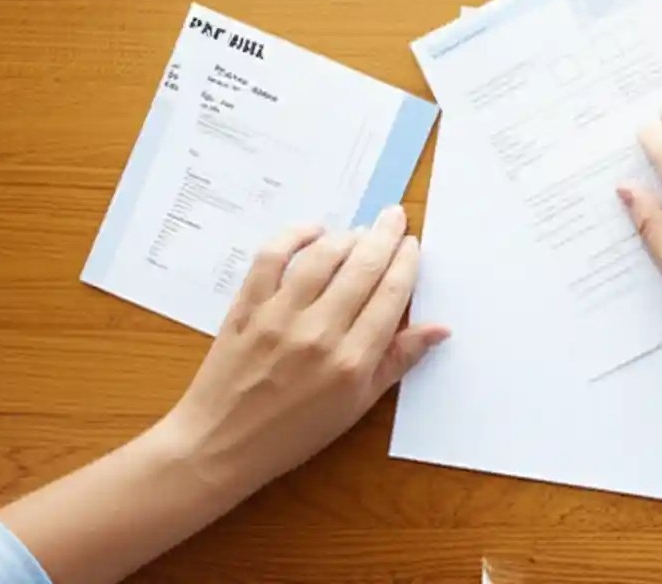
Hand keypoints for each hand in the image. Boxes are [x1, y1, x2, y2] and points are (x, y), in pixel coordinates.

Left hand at [157, 206, 448, 496]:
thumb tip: (439, 328)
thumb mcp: (357, 406)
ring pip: (322, 258)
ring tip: (360, 230)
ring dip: (346, 236)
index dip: (406, 264)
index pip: (390, 297)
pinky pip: (271, 258)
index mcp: (353, 362)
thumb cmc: (295, 432)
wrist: (222, 444)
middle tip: (395, 217)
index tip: (412, 246)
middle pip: (362, 269)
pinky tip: (312, 230)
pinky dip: (293, 236)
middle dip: (384, 237)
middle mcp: (320, 333)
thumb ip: (397, 361)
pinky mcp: (246, 308)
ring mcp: (279, 317)